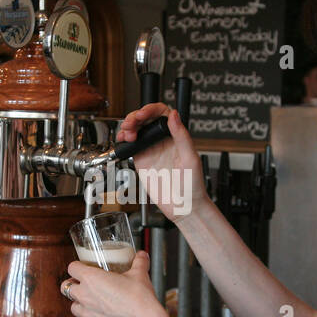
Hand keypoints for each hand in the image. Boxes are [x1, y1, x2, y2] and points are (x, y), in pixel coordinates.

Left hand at [62, 251, 167, 316]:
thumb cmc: (139, 298)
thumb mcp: (139, 274)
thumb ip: (139, 262)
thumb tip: (142, 256)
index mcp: (91, 278)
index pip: (72, 268)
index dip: (77, 266)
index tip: (83, 267)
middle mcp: (84, 295)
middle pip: (66, 287)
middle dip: (73, 284)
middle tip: (84, 283)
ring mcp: (87, 313)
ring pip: (72, 306)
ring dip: (78, 302)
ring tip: (90, 301)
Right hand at [115, 104, 206, 220]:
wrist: (184, 207)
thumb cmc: (193, 185)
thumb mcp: (190, 159)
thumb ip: (182, 136)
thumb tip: (174, 115)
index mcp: (176, 136)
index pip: (162, 113)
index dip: (151, 109)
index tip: (143, 114)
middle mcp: (162, 140)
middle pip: (145, 119)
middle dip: (135, 116)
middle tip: (131, 123)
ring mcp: (151, 150)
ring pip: (136, 129)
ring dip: (128, 126)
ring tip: (127, 132)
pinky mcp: (141, 161)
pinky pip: (130, 146)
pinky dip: (123, 140)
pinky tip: (123, 140)